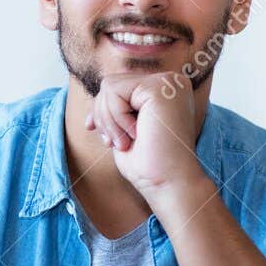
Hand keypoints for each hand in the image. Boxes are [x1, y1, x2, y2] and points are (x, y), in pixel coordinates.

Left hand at [83, 72, 207, 199]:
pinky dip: (115, 117)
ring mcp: (167, 82)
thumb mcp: (125, 130)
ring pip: (109, 86)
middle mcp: (169, 82)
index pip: (117, 87)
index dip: (101, 110)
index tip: (97, 132)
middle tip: (114, 143)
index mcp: (163, 91)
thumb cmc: (148, 164)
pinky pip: (114, 91)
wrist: (169, 183)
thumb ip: (116, 109)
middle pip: (110, 83)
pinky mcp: (160, 87)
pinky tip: (134, 134)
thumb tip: (96, 97)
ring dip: (108, 120)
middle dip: (102, 116)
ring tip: (125, 142)